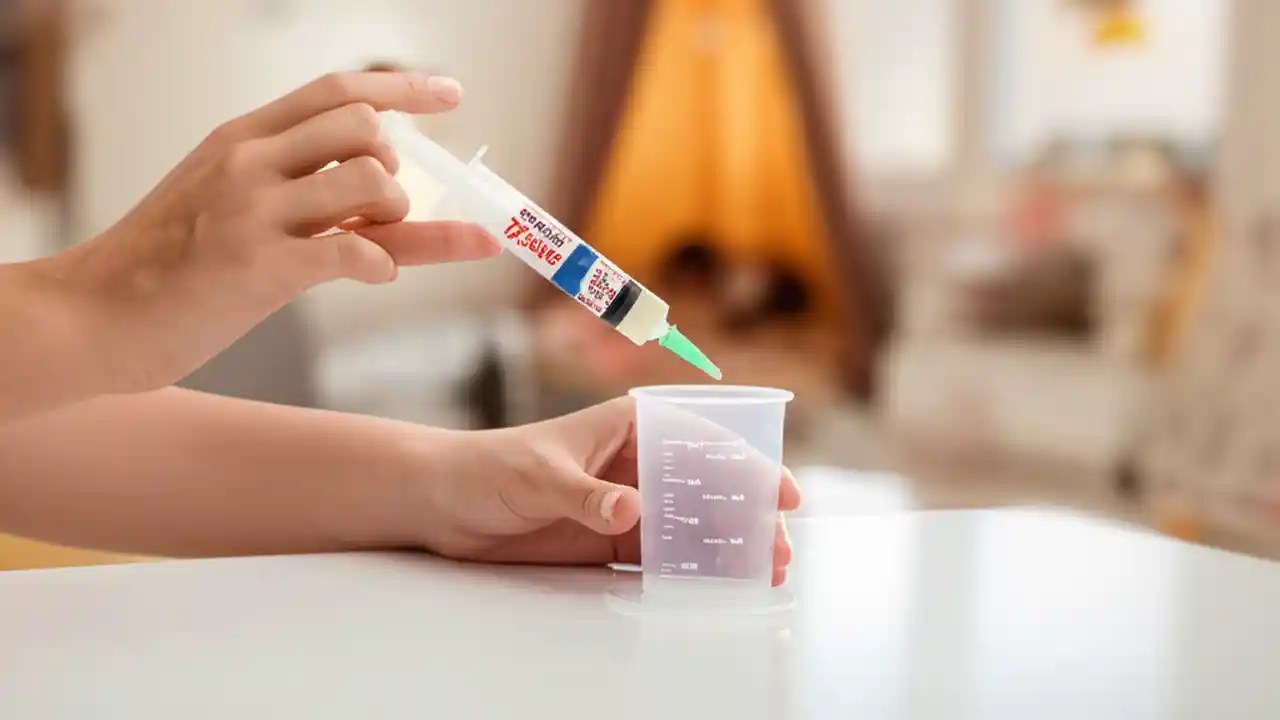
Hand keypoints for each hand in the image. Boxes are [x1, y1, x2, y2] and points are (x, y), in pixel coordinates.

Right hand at [42, 71, 498, 395]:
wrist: (91, 318)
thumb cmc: (168, 268)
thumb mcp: (226, 207)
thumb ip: (301, 193)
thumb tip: (390, 201)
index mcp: (242, 138)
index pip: (339, 90)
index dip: (405, 88)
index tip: (452, 93)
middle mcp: (248, 162)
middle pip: (364, 126)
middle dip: (396, 167)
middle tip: (381, 208)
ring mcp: (252, 212)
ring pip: (371, 181)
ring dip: (397, 214)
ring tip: (374, 244)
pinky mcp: (260, 269)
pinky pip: (355, 250)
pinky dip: (381, 264)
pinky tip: (370, 274)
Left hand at [411, 398, 801, 585]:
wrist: (444, 502)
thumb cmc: (489, 466)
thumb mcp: (540, 475)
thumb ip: (587, 495)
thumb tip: (632, 511)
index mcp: (627, 425)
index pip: (700, 438)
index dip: (747, 463)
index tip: (781, 491)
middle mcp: (636, 461)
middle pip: (708, 484)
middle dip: (749, 513)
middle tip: (780, 546)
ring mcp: (626, 501)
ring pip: (692, 521)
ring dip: (729, 543)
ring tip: (766, 570)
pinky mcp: (610, 538)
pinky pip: (661, 553)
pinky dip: (692, 566)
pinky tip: (721, 581)